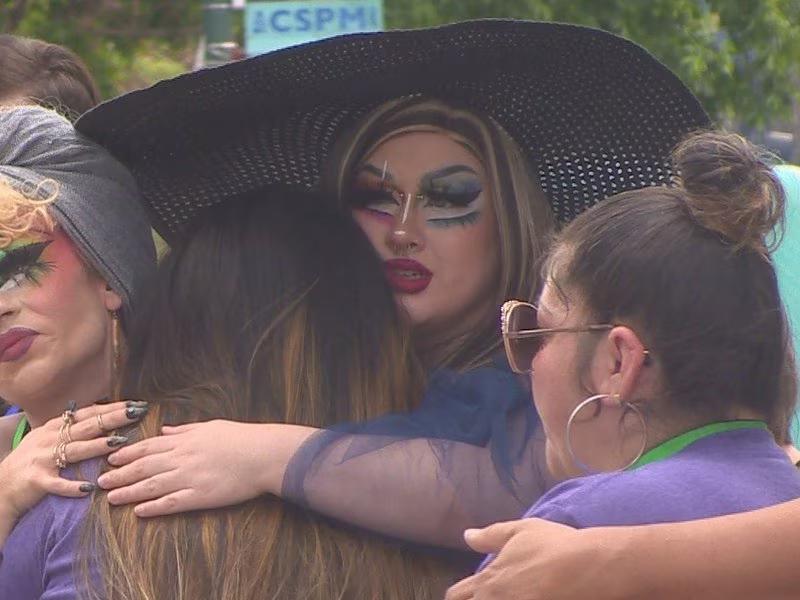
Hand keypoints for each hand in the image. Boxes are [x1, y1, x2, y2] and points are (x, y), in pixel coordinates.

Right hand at [0, 401, 141, 523]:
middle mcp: (49, 439)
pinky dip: (72, 487)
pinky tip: (89, 488)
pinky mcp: (37, 481)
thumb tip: (103, 414)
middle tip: (136, 413)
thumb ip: (72, 427)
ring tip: (119, 442)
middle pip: (86, 427)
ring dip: (97, 446)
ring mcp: (42, 459)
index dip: (111, 408)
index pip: (88, 413)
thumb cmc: (31, 461)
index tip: (135, 404)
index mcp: (54, 427)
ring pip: (75, 451)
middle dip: (113, 418)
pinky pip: (57, 484)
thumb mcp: (48, 438)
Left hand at [97, 420, 310, 516]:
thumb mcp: (211, 426)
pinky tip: (139, 512)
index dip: (127, 453)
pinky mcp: (200, 496)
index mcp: (185, 440)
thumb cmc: (242, 437)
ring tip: (111, 498)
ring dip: (129, 492)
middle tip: (101, 482)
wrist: (263, 454)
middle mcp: (182, 458)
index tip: (111, 459)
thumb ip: (185, 429)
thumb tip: (165, 429)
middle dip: (120, 474)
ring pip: (151, 486)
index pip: (149, 446)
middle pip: (144, 467)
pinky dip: (154, 508)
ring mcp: (190, 478)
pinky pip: (171, 503)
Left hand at [445, 518, 629, 599]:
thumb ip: (490, 536)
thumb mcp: (520, 531)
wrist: (587, 568)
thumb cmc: (554, 547)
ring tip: (516, 597)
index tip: (470, 595)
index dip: (461, 596)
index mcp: (488, 581)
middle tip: (493, 597)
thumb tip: (467, 535)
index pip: (456, 595)